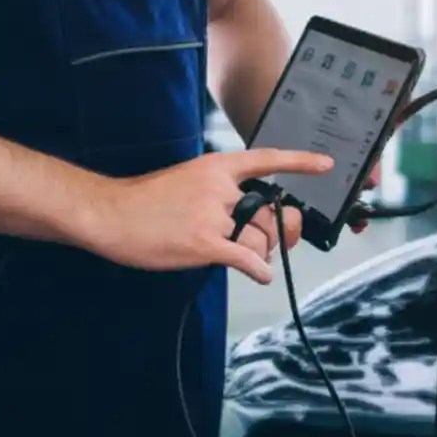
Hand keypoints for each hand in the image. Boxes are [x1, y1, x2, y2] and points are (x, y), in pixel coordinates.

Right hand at [79, 149, 333, 283]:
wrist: (110, 213)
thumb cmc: (147, 202)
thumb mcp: (189, 182)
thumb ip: (223, 196)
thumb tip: (255, 221)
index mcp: (217, 167)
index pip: (265, 160)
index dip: (299, 162)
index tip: (325, 164)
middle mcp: (220, 188)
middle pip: (267, 214)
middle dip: (271, 234)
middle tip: (262, 245)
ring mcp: (213, 215)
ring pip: (259, 239)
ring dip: (258, 254)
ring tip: (241, 258)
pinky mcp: (204, 242)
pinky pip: (246, 259)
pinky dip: (258, 270)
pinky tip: (260, 275)